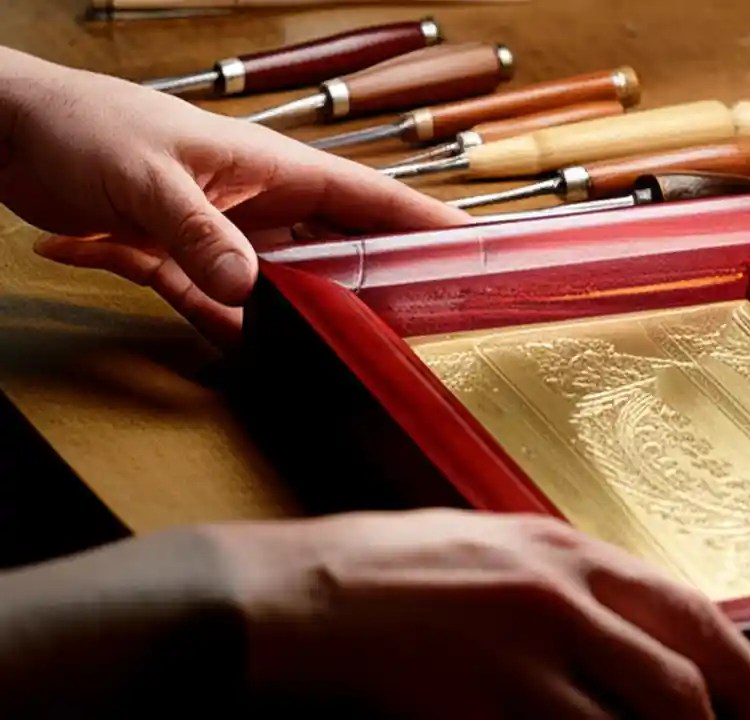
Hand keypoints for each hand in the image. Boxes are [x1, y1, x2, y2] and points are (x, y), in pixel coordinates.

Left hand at [0, 49, 468, 345]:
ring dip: (299, 317)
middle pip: (341, 251)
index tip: (471, 252)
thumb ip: (200, 235)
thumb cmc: (83, 125)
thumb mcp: (148, 180)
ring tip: (335, 352)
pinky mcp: (185, 258)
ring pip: (286, 286)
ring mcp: (225, 233)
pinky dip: (228, 324)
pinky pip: (224, 303)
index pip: (369, 199)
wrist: (9, 132)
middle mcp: (261, 203)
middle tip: (417, 329)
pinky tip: (239, 343)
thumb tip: (249, 291)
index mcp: (273, 169)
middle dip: (376, 287)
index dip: (423, 225)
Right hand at [210, 509, 749, 718]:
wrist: (294, 598)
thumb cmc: (379, 569)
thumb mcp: (487, 547)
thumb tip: (615, 626)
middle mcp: (560, 597)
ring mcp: (525, 655)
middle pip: (678, 684)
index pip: (688, 609)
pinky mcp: (487, 705)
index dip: (739, 668)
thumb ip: (559, 583)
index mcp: (564, 552)